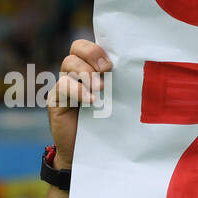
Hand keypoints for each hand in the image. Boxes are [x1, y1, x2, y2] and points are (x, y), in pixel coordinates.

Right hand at [47, 39, 112, 167]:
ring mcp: (64, 85)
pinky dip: (78, 91)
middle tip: (106, 70)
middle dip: (92, 55)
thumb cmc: (108, 124)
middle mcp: (75, 73)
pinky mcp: (56, 100)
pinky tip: (91, 101)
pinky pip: (62, 86)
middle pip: (76, 48)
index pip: (87, 45)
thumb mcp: (117, 101)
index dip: (97, 49)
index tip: (111, 64)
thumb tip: (141, 73)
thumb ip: (121, 85)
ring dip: (86, 73)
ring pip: (68, 63)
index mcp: (91, 69)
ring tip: (101, 89)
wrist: (90, 151)